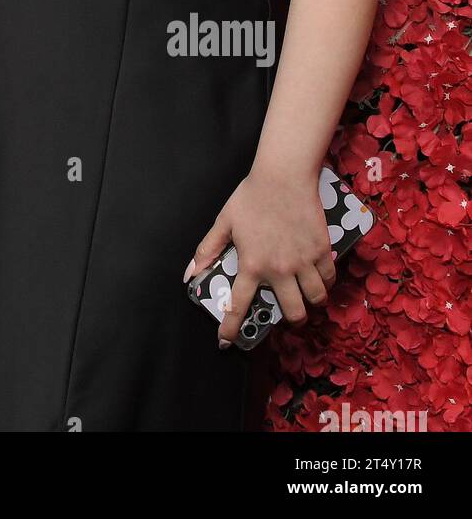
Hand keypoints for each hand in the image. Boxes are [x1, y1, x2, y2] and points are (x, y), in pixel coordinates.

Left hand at [183, 165, 337, 349]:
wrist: (283, 176)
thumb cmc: (251, 197)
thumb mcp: (224, 221)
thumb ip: (208, 249)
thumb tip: (190, 273)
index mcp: (251, 264)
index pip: (238, 306)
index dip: (231, 329)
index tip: (226, 342)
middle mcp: (279, 269)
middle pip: (293, 313)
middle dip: (291, 319)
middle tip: (287, 312)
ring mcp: (303, 262)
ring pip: (314, 301)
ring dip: (310, 302)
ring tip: (304, 295)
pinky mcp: (322, 251)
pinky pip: (328, 280)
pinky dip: (324, 283)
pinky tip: (318, 277)